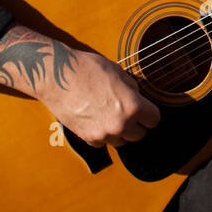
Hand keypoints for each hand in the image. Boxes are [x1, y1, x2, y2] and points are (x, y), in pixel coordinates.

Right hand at [39, 50, 160, 148]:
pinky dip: (103, 134)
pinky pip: (104, 142)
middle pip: (140, 134)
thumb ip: (132, 88)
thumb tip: (138, 97)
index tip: (145, 111)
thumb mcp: (117, 71)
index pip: (154, 120)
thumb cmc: (87, 69)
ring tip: (110, 114)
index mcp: (132, 106)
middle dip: (137, 124)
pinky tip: (97, 118)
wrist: (57, 76)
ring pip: (122, 141)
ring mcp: (104, 134)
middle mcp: (120, 124)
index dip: (150, 113)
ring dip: (120, 131)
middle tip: (127, 112)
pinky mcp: (88, 138)